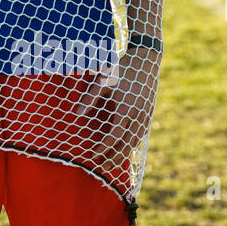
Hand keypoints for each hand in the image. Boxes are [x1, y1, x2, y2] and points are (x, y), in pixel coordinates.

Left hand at [75, 46, 160, 167]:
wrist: (146, 57)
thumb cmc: (121, 67)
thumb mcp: (103, 80)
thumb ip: (89, 98)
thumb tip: (76, 113)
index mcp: (125, 108)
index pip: (114, 136)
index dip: (103, 148)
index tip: (93, 155)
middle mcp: (138, 115)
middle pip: (126, 144)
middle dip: (114, 157)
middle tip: (102, 168)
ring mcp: (146, 114)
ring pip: (135, 141)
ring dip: (123, 154)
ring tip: (112, 163)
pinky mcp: (149, 112)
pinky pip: (141, 134)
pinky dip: (132, 144)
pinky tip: (126, 149)